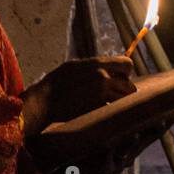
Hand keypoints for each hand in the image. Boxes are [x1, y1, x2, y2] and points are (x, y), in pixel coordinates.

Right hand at [19, 56, 134, 135]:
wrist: (44, 100)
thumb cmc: (56, 83)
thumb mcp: (75, 66)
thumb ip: (93, 67)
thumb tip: (107, 69)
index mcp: (97, 64)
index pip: (127, 64)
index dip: (126, 73)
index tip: (119, 79)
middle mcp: (103, 76)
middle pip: (129, 86)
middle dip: (124, 91)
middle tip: (113, 95)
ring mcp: (102, 92)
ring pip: (124, 99)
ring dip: (118, 102)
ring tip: (105, 103)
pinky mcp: (98, 106)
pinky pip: (113, 109)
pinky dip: (109, 110)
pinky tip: (97, 109)